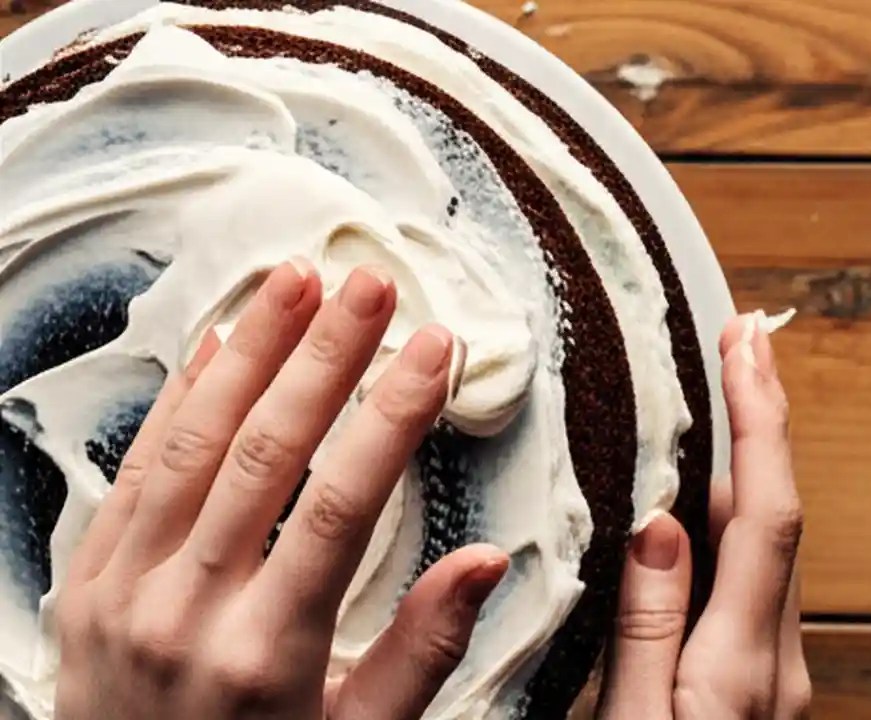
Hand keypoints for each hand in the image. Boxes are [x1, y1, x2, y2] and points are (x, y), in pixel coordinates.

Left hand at [55, 261, 508, 719]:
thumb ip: (421, 650)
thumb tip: (484, 562)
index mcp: (265, 654)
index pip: (342, 504)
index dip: (392, 416)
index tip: (434, 350)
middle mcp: (185, 612)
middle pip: (265, 453)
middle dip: (325, 356)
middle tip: (371, 285)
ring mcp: (122, 594)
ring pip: (190, 445)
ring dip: (249, 353)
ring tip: (298, 281)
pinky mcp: (85, 585)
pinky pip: (132, 473)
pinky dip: (176, 401)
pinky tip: (217, 345)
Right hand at [598, 313, 811, 718]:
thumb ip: (646, 632)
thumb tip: (659, 526)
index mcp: (743, 663)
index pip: (768, 515)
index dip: (761, 419)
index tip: (747, 344)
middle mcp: (777, 660)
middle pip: (775, 516)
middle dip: (761, 420)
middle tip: (741, 339)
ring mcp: (775, 674)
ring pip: (760, 548)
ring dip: (739, 471)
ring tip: (709, 402)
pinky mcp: (760, 685)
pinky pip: (748, 582)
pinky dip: (724, 525)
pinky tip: (687, 512)